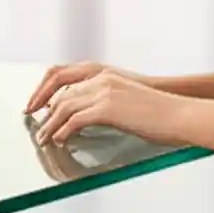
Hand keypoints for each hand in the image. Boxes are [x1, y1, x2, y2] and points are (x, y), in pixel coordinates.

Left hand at [32, 70, 191, 146]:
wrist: (176, 112)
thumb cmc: (157, 109)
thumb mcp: (126, 96)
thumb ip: (104, 98)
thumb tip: (85, 112)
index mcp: (104, 73)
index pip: (63, 75)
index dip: (46, 90)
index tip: (37, 105)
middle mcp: (101, 78)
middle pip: (60, 91)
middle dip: (44, 109)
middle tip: (36, 124)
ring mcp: (104, 91)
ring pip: (64, 106)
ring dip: (50, 124)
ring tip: (44, 137)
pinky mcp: (107, 108)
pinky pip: (75, 120)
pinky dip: (63, 130)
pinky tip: (59, 138)